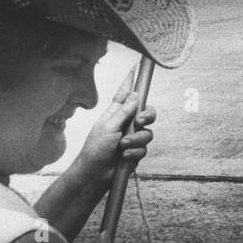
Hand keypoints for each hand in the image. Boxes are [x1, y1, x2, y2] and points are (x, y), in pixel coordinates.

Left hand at [71, 67, 156, 189]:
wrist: (94, 176)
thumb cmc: (95, 150)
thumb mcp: (108, 127)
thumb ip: (125, 111)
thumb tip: (136, 94)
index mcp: (115, 113)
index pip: (125, 93)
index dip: (131, 80)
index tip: (136, 67)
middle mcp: (125, 123)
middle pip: (146, 111)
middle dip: (147, 116)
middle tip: (141, 121)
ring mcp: (131, 137)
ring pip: (148, 132)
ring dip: (136, 140)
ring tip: (122, 147)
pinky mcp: (135, 150)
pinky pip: (144, 148)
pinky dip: (134, 153)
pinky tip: (124, 157)